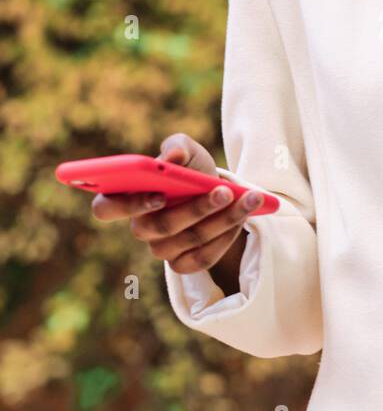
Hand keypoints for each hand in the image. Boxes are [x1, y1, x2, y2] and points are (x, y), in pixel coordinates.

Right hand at [90, 132, 261, 275]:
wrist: (218, 193)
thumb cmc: (191, 170)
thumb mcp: (187, 150)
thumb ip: (176, 147)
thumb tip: (171, 159)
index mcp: (126, 197)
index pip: (105, 208)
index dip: (128, 205)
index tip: (159, 195)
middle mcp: (140, 227)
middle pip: (158, 226)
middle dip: (195, 209)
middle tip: (224, 191)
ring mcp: (160, 249)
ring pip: (189, 239)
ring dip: (223, 219)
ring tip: (248, 198)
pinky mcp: (182, 264)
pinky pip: (203, 258)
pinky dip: (227, 236)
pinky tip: (244, 216)